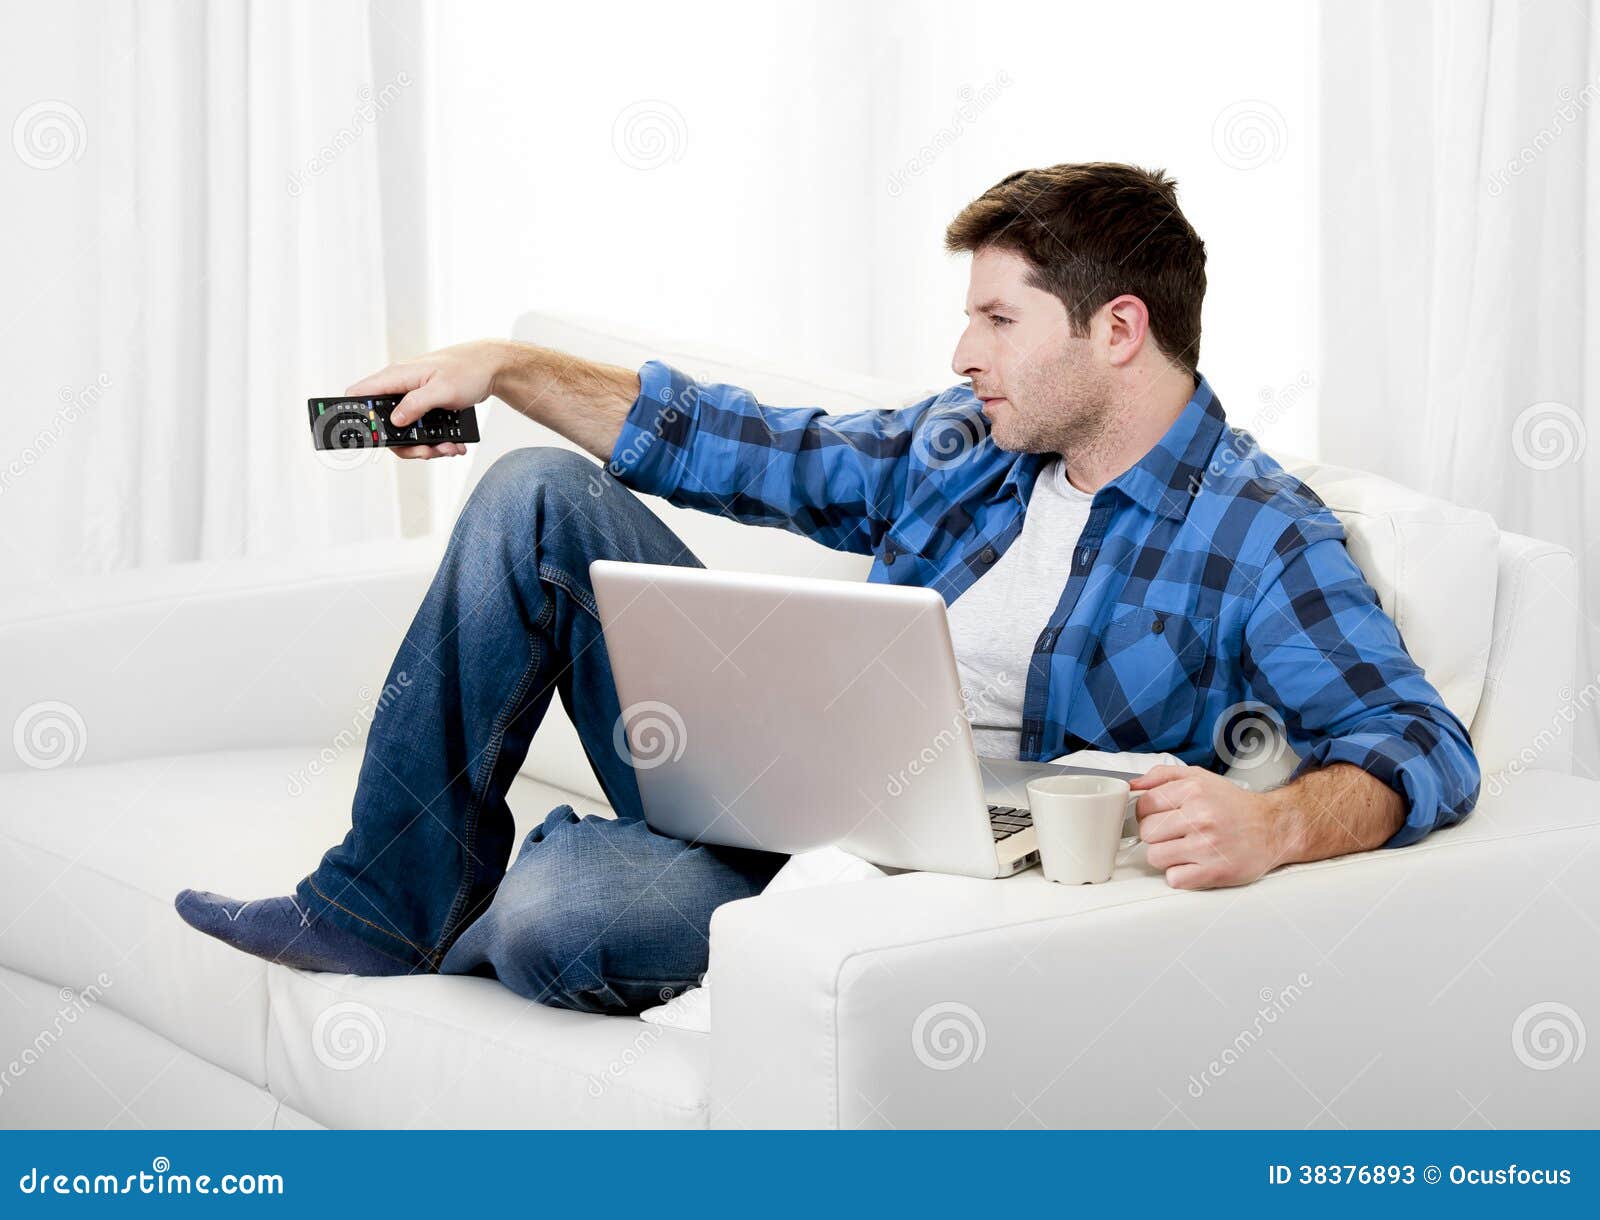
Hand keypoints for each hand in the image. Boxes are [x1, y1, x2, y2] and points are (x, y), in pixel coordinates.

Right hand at [345, 339, 507, 459]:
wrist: (492, 367)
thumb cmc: (468, 369)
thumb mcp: (441, 389)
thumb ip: (415, 404)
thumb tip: (395, 420)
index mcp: (397, 377)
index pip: (359, 395)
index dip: (356, 416)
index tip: (367, 436)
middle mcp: (401, 387)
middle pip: (385, 424)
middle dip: (405, 444)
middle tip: (425, 451)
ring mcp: (413, 397)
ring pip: (405, 430)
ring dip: (425, 445)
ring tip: (447, 448)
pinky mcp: (425, 405)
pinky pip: (422, 428)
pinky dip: (436, 440)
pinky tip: (453, 444)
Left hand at [1129, 764, 1292, 889]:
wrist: (1273, 827)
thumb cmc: (1234, 805)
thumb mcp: (1200, 778)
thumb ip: (1162, 776)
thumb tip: (1132, 785)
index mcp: (1193, 791)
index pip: (1144, 805)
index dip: (1147, 812)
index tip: (1159, 816)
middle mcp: (1200, 817)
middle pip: (1147, 832)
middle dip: (1157, 834)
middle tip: (1175, 833)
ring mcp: (1206, 846)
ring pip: (1155, 856)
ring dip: (1166, 855)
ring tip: (1185, 848)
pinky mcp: (1214, 872)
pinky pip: (1174, 878)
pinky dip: (1181, 874)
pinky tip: (1194, 863)